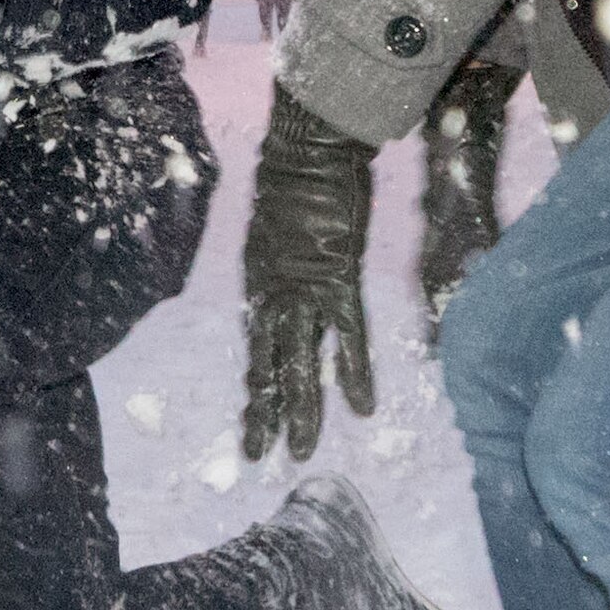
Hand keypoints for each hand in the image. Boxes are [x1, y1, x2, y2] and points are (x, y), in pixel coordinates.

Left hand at [241, 88, 378, 461]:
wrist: (307, 151)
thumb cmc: (295, 183)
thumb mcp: (277, 233)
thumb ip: (281, 264)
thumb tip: (288, 281)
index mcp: (259, 288)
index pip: (255, 352)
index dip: (254, 392)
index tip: (250, 429)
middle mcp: (273, 296)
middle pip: (269, 367)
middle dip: (267, 416)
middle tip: (261, 458)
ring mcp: (304, 290)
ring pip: (300, 362)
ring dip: (303, 409)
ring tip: (303, 451)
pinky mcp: (336, 279)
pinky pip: (347, 333)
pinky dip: (353, 369)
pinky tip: (360, 406)